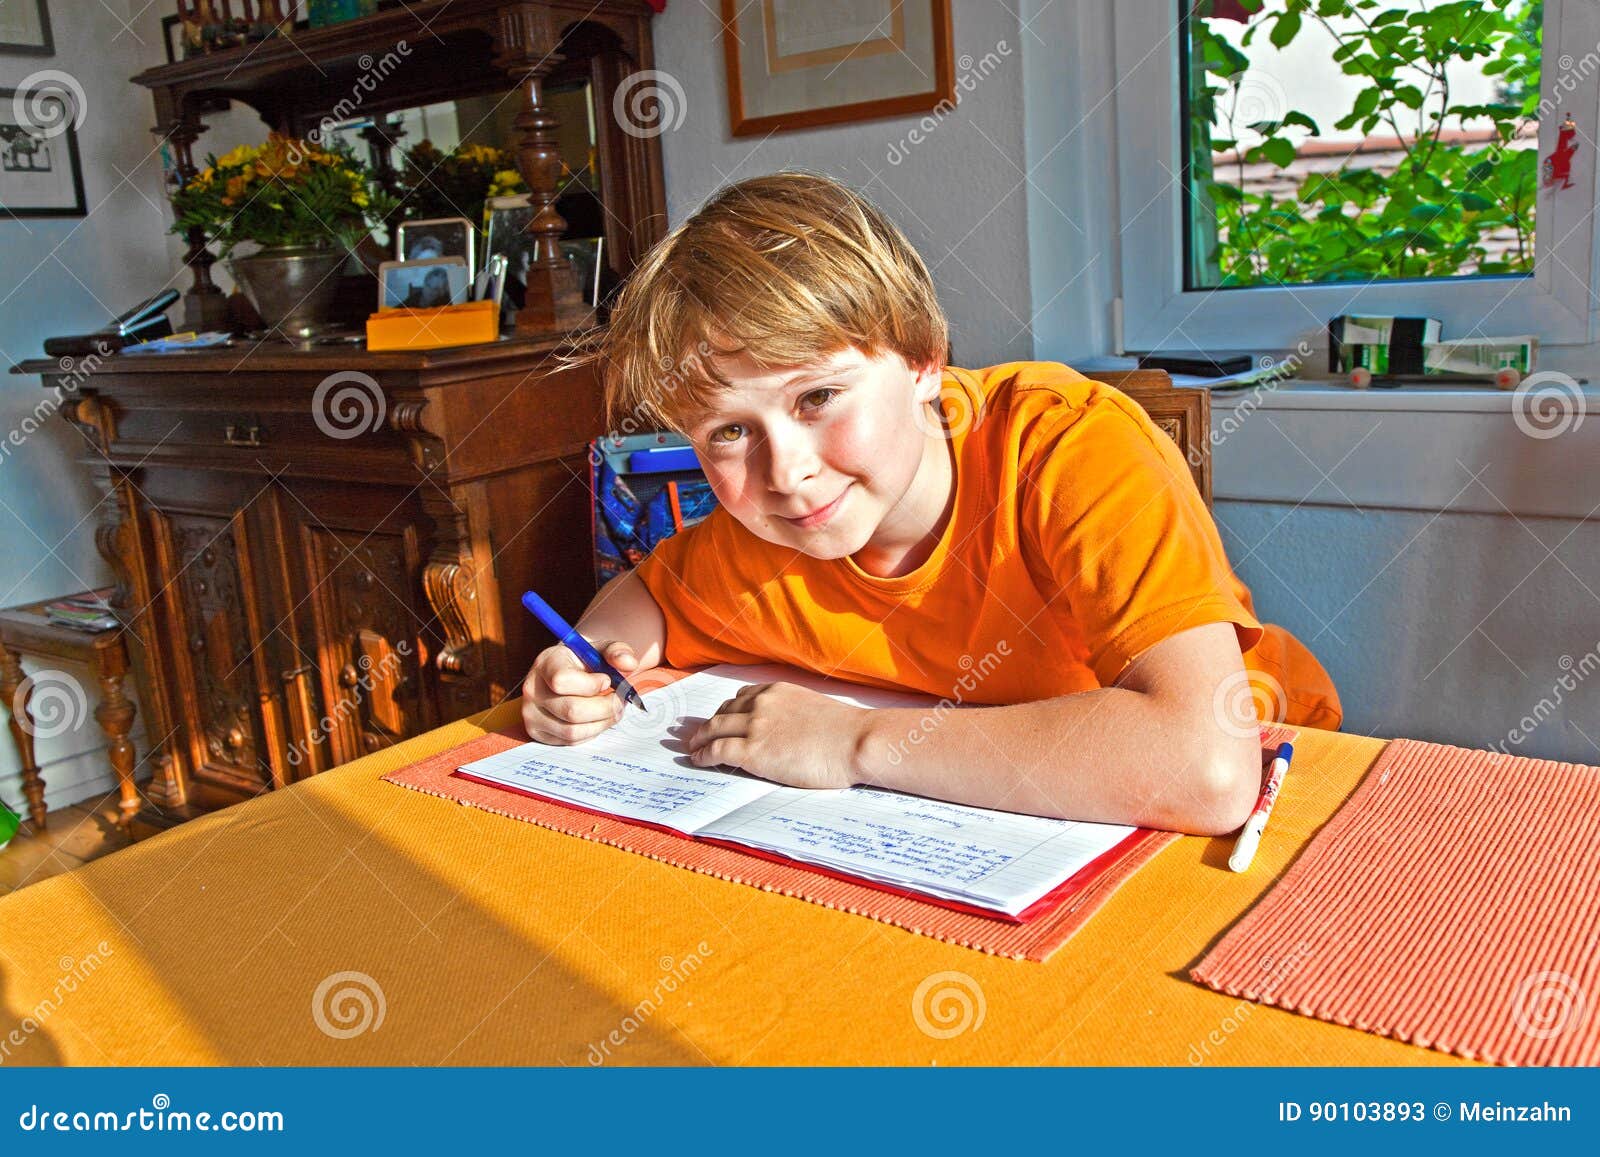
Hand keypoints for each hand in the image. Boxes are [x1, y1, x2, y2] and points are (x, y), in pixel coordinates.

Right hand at [522, 640, 641, 743]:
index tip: (606, 680)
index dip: (591, 685)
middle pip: (572, 711)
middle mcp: (532, 689)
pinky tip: (596, 718)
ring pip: (573, 731)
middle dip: (605, 708)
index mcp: (546, 663)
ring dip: (602, 723)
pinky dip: (591, 732)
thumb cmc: (585, 661)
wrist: (566, 673)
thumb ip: (618, 652)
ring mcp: (531, 714)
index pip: (563, 680)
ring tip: (613, 710)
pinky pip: (570, 742)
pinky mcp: (537, 733)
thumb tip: (629, 664)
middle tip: (620, 701)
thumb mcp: (601, 649)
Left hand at [687, 682, 865, 790]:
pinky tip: (697, 759)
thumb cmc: (846, 731)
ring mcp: (755, 726)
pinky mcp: (753, 751)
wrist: (855, 741)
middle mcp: (762, 703)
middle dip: (710, 722)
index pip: (743, 697)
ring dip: (700, 738)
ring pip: (715, 729)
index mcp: (778, 691)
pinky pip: (717, 751)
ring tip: (692, 746)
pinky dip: (703, 754)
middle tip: (699, 732)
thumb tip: (791, 729)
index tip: (723, 716)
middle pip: (725, 711)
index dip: (729, 709)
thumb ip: (795, 713)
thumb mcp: (815, 709)